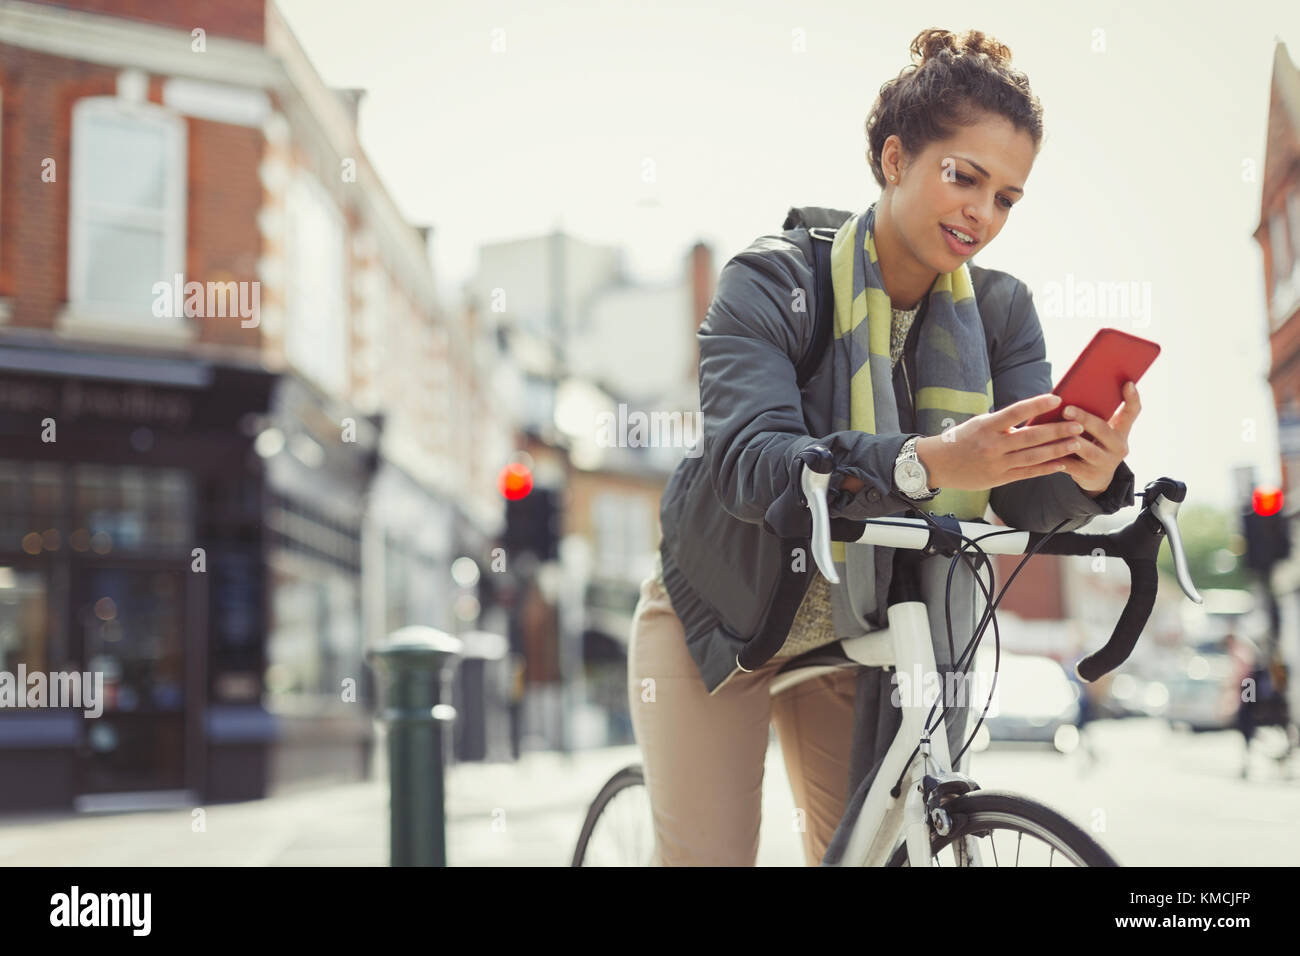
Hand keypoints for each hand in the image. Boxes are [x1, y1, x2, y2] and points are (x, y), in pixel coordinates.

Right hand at [913, 393, 1090, 490]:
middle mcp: (992, 445)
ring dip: (1057, 450)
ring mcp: (996, 463)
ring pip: (1033, 457)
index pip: (1016, 412)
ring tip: (1076, 443)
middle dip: (1057, 431)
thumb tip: (1033, 418)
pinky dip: (1045, 469)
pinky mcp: (998, 478)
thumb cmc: (960, 440)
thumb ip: (1004, 423)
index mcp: (987, 426)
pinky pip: (1027, 473)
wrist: (938, 464)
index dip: (1037, 405)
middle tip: (1078, 425)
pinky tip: (1061, 464)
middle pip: (1030, 437)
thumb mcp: (978, 424)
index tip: (1057, 399)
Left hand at [1056, 381, 1139, 496]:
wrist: (1095, 478)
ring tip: (1053, 429)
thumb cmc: (1093, 444)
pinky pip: (1070, 464)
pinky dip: (1056, 456)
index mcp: (1121, 431)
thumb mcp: (1099, 432)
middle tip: (1067, 410)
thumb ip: (1093, 415)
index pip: (1132, 412)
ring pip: (1086, 449)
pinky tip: (1043, 449)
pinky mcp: (1089, 475)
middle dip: (1084, 418)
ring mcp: (1105, 462)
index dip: (1132, 398)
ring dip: (1068, 438)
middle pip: (1103, 429)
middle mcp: (1118, 446)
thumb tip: (1068, 394)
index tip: (1128, 383)